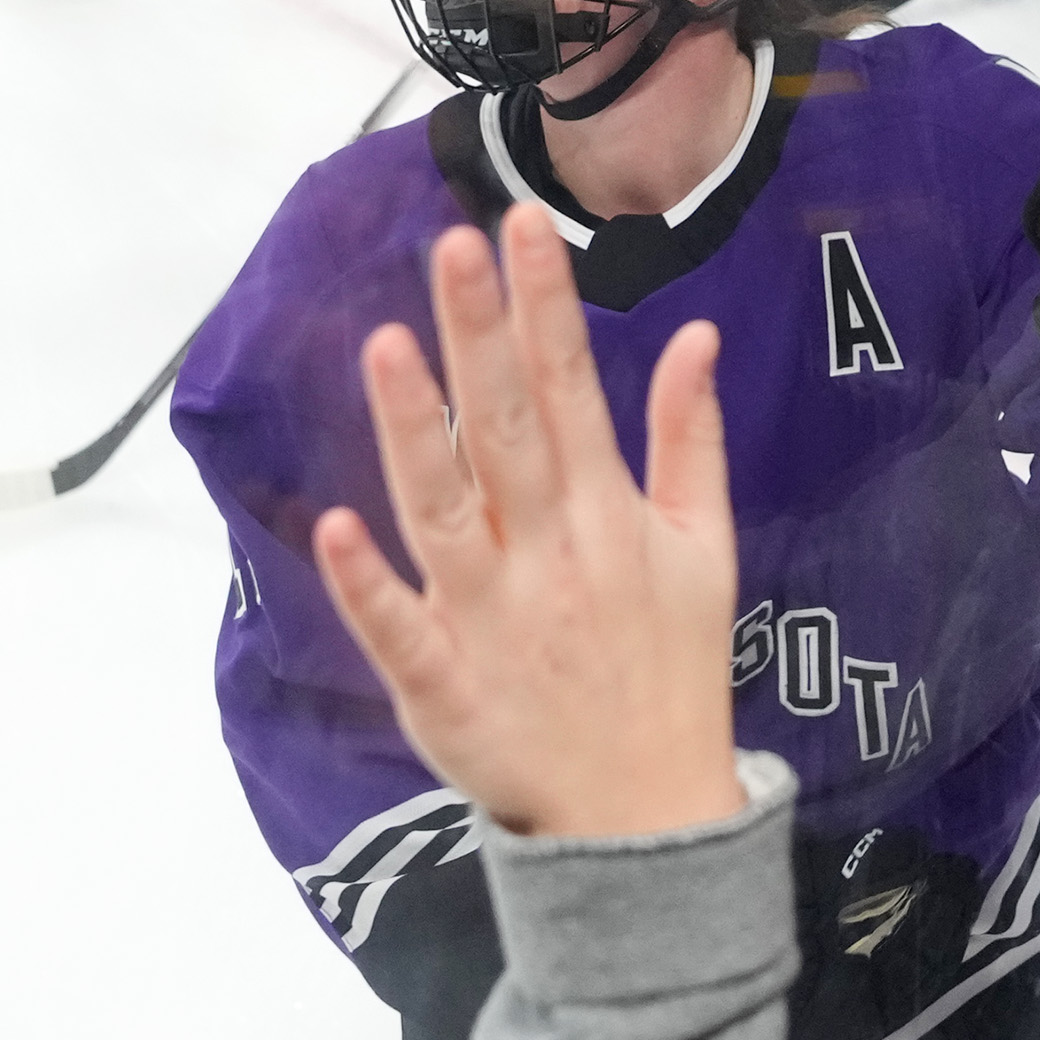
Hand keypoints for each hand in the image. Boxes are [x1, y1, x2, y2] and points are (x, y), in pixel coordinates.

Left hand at [311, 209, 744, 842]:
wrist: (646, 813)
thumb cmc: (672, 665)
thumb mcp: (704, 547)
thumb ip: (689, 438)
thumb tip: (694, 335)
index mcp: (610, 516)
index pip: (572, 387)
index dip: (546, 306)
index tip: (524, 226)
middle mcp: (548, 554)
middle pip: (504, 429)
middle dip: (480, 334)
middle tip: (453, 245)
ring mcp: (491, 618)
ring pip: (444, 510)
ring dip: (413, 430)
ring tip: (384, 345)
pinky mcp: (443, 685)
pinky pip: (398, 628)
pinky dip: (368, 583)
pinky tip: (335, 526)